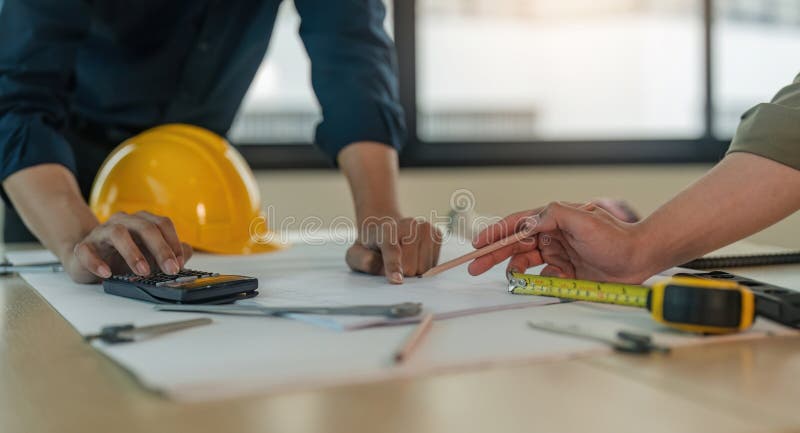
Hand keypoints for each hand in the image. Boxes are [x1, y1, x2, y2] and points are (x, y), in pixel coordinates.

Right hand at [64, 211, 192, 282]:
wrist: (90, 259)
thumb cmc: (124, 256)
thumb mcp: (151, 255)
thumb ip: (170, 252)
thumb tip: (186, 253)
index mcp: (141, 221)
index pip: (162, 224)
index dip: (173, 242)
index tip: (179, 263)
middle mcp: (122, 222)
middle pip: (144, 227)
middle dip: (160, 249)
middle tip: (169, 269)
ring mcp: (101, 232)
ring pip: (118, 233)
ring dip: (133, 253)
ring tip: (142, 272)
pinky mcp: (83, 247)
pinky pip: (87, 251)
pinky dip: (97, 262)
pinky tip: (107, 273)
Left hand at [346, 216, 441, 283]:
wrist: (387, 228)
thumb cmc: (371, 246)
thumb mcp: (356, 254)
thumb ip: (361, 260)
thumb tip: (379, 266)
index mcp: (386, 229)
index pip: (391, 250)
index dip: (393, 265)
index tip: (397, 280)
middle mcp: (409, 224)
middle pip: (410, 267)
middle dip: (402, 273)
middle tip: (394, 264)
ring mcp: (425, 228)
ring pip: (425, 268)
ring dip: (414, 270)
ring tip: (404, 258)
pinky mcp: (437, 234)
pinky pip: (434, 264)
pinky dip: (424, 265)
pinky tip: (414, 255)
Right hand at [469, 200, 649, 283]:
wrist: (639, 259)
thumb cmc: (614, 237)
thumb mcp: (581, 218)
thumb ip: (551, 216)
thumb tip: (526, 223)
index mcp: (551, 220)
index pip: (515, 226)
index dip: (494, 234)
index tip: (477, 244)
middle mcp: (551, 237)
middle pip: (514, 246)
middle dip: (492, 256)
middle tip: (475, 267)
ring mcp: (557, 255)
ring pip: (525, 265)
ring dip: (518, 272)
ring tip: (515, 279)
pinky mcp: (564, 274)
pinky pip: (543, 280)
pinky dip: (543, 283)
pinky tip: (557, 281)